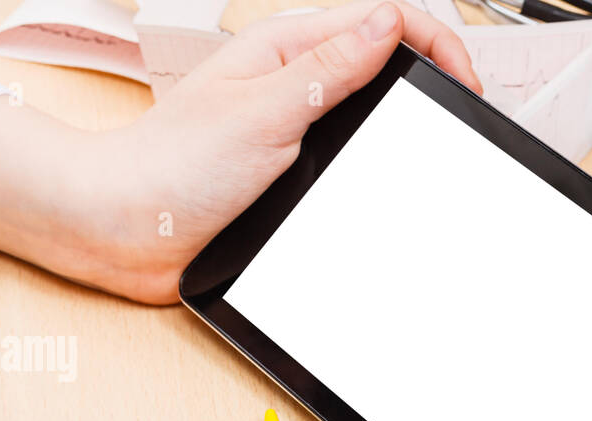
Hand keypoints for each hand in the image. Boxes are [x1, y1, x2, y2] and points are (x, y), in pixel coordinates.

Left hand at [0, 2, 480, 302]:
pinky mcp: (293, 178)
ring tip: (440, 144)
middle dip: (431, 79)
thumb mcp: (264, 111)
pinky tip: (393, 183)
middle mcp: (296, 85)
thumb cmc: (172, 166)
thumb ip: (328, 68)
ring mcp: (296, 132)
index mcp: (288, 49)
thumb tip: (386, 23)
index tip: (464, 83)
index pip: (382, 21)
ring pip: (372, 116)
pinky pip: (350, 165)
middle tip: (465, 112)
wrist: (126, 228)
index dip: (434, 43)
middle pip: (385, 64)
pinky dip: (379, 170)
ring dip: (406, 125)